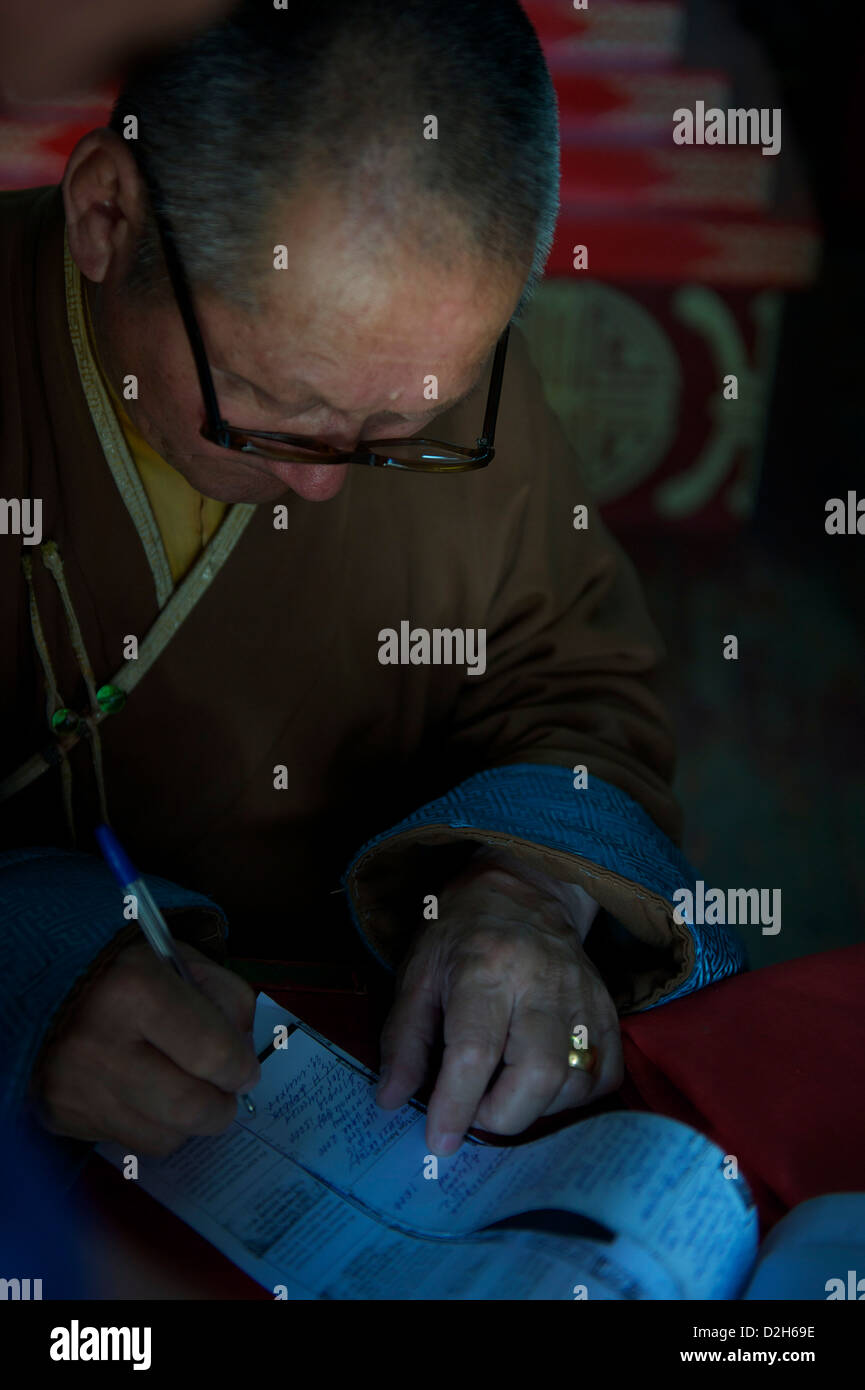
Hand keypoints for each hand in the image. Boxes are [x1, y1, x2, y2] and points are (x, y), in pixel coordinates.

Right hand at [32, 939, 260, 1155]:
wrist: (45, 983)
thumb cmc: (125, 969)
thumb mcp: (181, 960)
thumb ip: (226, 999)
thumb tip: (246, 1054)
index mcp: (134, 990)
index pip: (212, 1052)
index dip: (240, 1067)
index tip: (246, 1071)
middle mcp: (99, 1044)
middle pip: (190, 1107)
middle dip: (221, 1106)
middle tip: (225, 1094)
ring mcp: (76, 1086)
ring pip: (162, 1137)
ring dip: (185, 1122)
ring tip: (181, 1089)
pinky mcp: (60, 1115)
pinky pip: (127, 1140)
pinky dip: (147, 1124)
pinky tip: (141, 1093)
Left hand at [375, 854, 622, 1154]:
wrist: (523, 890)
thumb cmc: (460, 932)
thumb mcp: (416, 973)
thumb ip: (403, 1039)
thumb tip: (392, 1100)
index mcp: (484, 966)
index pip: (474, 1051)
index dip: (455, 1106)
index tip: (439, 1141)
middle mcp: (541, 981)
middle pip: (538, 1075)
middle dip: (501, 1115)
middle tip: (474, 1108)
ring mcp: (582, 995)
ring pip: (574, 1082)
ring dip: (535, 1108)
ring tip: (503, 1089)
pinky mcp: (608, 1008)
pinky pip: (605, 1075)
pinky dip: (573, 1096)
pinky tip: (542, 1082)